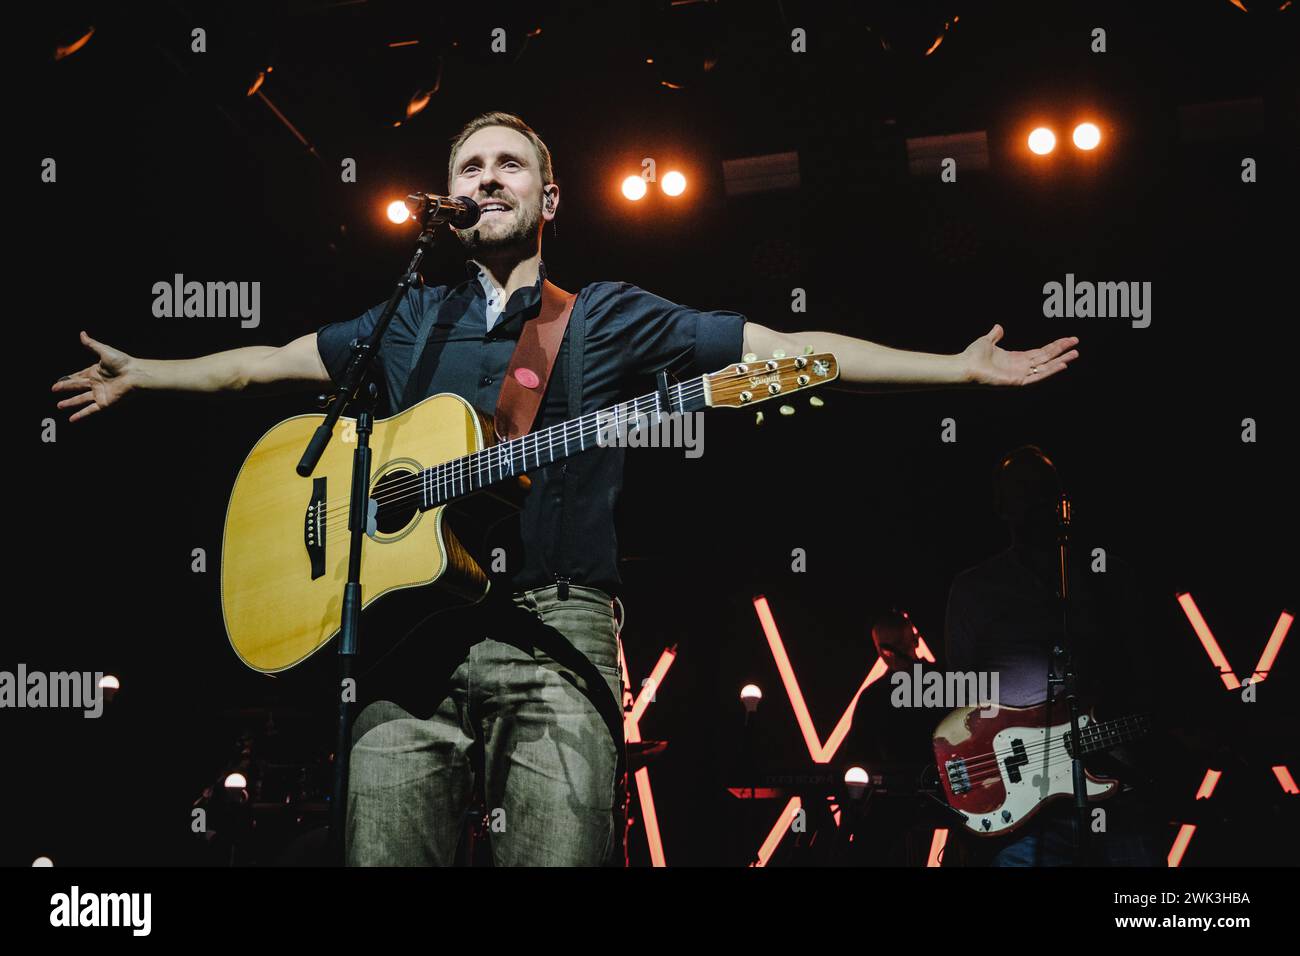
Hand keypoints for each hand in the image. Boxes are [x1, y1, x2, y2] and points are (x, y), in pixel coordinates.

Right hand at [52, 331, 136, 421]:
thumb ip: (92, 345)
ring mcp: (99, 394)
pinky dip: (81, 415)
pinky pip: (90, 410)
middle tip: (54, 390)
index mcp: (95, 372)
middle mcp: (96, 384)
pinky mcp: (104, 403)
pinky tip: (72, 419)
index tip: (60, 380)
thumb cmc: (123, 362)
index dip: (69, 378)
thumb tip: (82, 333)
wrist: (135, 375)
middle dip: (65, 389)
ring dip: (70, 403)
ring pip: (81, 399)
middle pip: (77, 387)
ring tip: (59, 406)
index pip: (79, 376)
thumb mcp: (104, 351)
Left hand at [961, 324, 1078, 385]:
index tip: (1068, 339)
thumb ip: (995, 335)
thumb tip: (999, 327)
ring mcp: (1020, 375)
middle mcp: (1021, 367)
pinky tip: (1062, 364)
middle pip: (1047, 358)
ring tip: (1075, 353)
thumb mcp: (987, 341)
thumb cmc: (972, 356)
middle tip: (1076, 343)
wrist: (964, 366)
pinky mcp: (1017, 381)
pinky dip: (1050, 371)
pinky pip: (1037, 376)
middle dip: (1062, 350)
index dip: (1054, 346)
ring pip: (1046, 367)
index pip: (1041, 352)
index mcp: (1016, 358)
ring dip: (1061, 360)